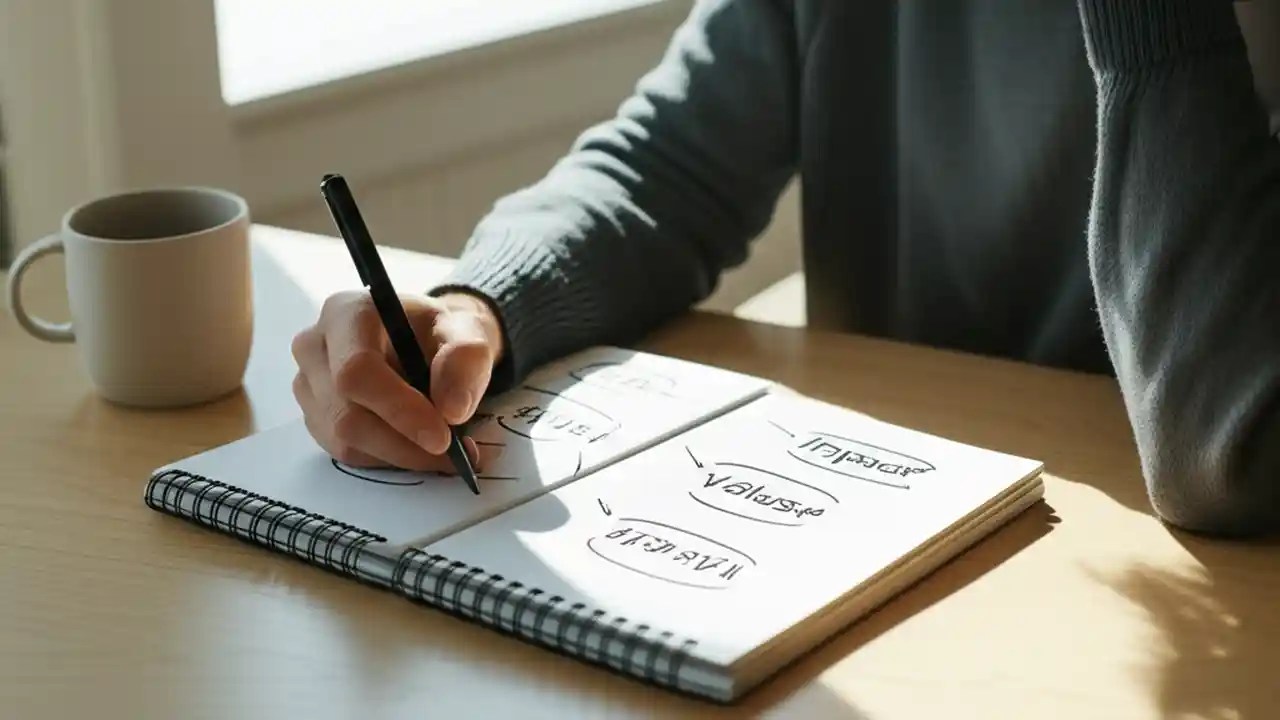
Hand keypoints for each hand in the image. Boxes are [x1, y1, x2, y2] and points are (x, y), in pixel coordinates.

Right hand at [290, 290, 504, 471]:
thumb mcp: (466, 330)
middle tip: (453, 455)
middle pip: (346, 413)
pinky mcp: (314, 415)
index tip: (441, 437)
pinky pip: (345, 452)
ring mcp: (308, 384)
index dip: (398, 409)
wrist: (422, 340)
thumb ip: (465, 360)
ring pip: (345, 440)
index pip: (357, 369)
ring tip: (443, 451)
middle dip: (404, 443)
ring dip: (400, 455)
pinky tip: (415, 446)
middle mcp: (315, 347)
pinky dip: (387, 458)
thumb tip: (452, 411)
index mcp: (346, 313)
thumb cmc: (438, 332)